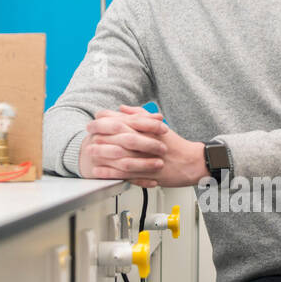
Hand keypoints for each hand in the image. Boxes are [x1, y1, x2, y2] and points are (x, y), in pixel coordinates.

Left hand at [79, 105, 206, 187]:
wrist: (193, 162)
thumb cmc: (176, 146)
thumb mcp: (158, 126)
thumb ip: (139, 115)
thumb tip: (121, 108)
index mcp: (148, 128)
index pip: (124, 119)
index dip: (107, 118)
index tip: (95, 118)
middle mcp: (146, 141)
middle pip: (120, 133)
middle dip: (101, 131)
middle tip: (87, 131)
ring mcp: (146, 157)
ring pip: (120, 153)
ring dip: (103, 152)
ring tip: (88, 151)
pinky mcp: (146, 173)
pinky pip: (125, 173)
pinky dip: (110, 172)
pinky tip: (99, 171)